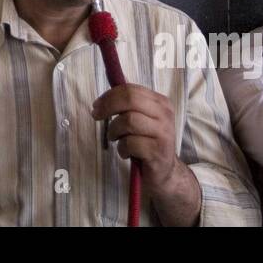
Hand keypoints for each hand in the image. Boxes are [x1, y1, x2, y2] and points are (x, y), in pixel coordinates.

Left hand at [92, 84, 200, 225]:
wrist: (165, 172)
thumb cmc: (148, 142)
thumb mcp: (142, 119)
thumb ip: (129, 104)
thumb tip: (108, 90)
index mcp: (161, 103)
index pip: (131, 90)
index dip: (110, 95)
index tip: (96, 105)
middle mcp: (165, 115)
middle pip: (130, 100)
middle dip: (108, 106)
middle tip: (96, 116)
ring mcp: (163, 133)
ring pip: (128, 121)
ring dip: (114, 131)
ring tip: (116, 139)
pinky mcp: (158, 152)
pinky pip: (130, 143)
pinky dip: (122, 148)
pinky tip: (126, 153)